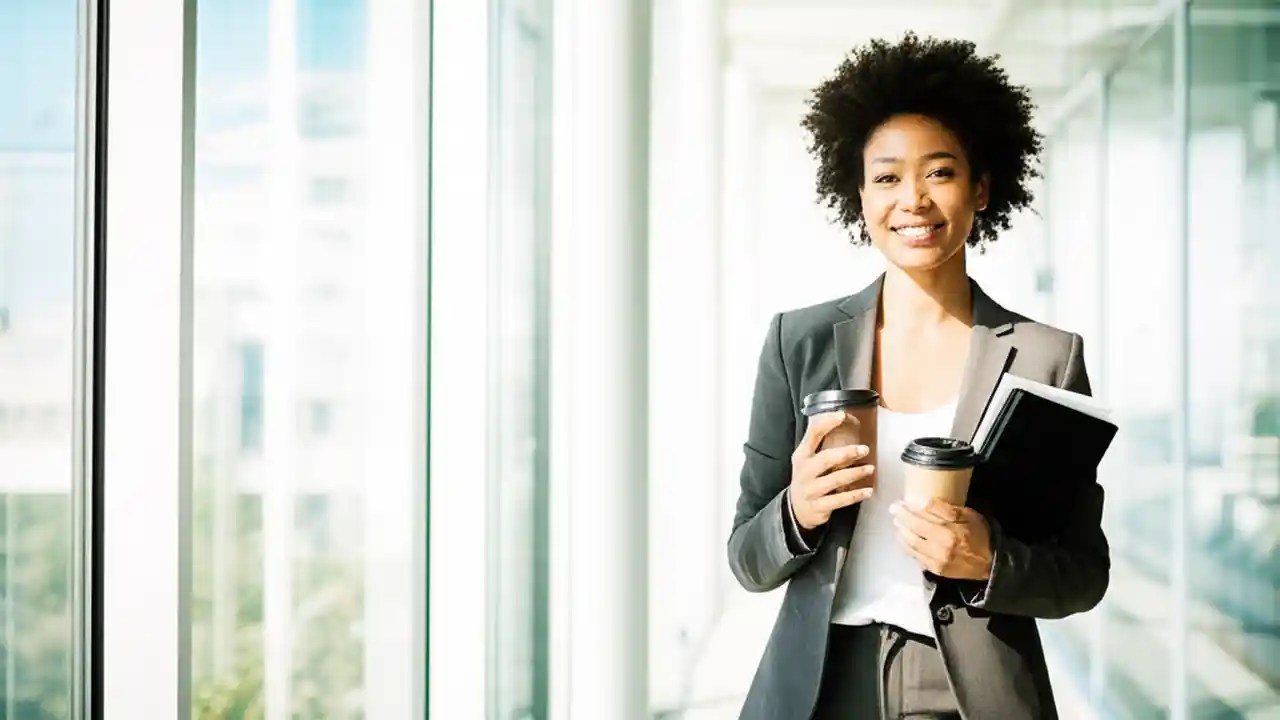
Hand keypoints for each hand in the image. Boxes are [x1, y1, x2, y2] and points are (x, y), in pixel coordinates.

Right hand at [789, 411, 875, 530]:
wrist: (796, 508)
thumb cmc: (807, 478)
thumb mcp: (806, 459)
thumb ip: (818, 443)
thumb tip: (839, 419)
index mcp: (802, 455)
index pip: (812, 434)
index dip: (827, 423)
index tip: (842, 415)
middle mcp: (805, 471)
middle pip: (826, 459)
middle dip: (847, 453)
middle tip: (864, 449)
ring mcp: (811, 490)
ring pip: (836, 480)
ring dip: (855, 473)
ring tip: (870, 469)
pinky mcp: (819, 506)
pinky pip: (840, 500)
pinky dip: (856, 495)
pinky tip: (868, 491)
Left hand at [890, 498, 992, 580]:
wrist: (990, 563)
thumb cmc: (980, 535)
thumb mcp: (969, 516)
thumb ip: (946, 510)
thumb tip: (924, 502)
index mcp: (949, 533)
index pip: (921, 519)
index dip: (907, 511)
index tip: (899, 504)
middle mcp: (940, 548)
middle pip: (913, 531)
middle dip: (901, 520)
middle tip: (894, 511)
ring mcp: (936, 561)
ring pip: (911, 545)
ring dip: (901, 533)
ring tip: (897, 524)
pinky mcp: (935, 570)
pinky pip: (916, 557)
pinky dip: (907, 547)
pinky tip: (904, 539)